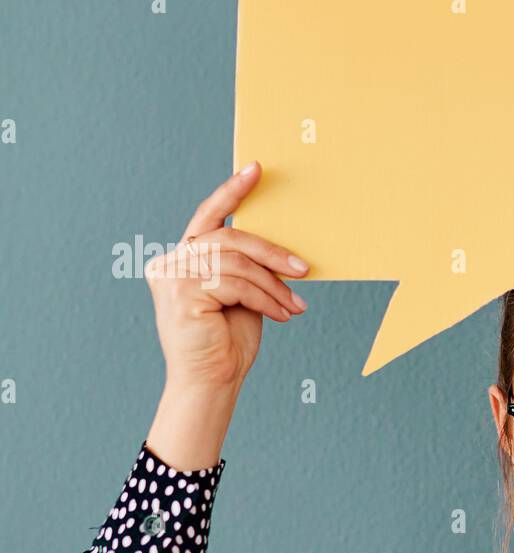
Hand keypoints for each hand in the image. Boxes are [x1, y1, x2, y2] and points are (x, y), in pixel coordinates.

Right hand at [145, 162, 309, 391]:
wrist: (212, 382)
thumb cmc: (228, 341)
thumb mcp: (241, 295)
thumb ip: (246, 267)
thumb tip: (280, 245)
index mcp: (181, 258)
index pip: (208, 218)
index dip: (232, 192)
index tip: (257, 169)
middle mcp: (169, 263)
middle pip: (230, 241)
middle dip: (272, 253)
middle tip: (304, 268)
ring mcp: (171, 277)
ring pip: (238, 265)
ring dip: (273, 285)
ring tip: (295, 304)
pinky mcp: (182, 294)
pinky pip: (237, 285)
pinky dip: (266, 300)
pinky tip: (282, 315)